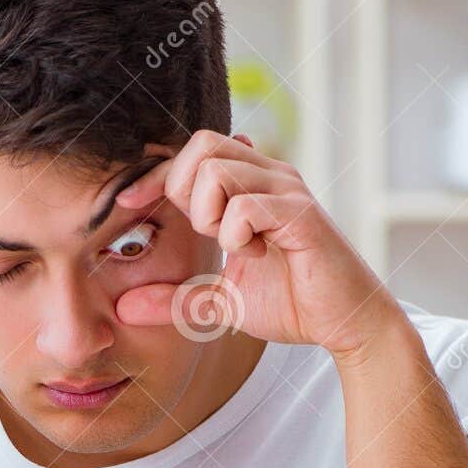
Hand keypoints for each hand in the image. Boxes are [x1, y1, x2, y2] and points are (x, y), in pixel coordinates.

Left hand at [111, 131, 403, 357]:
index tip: (127, 205)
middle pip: (202, 143)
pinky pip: (247, 205)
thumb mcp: (219, 303)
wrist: (344, 324)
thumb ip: (175, 300)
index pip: (191, 154)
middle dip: (183, 189)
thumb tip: (123, 308)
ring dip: (209, 214)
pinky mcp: (302, 215)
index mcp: (249, 184)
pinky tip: (255, 255)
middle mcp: (269, 175)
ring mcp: (287, 191)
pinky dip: (236, 234)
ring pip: (218, 170)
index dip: (153, 176)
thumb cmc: (291, 304)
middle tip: (203, 231)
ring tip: (233, 246)